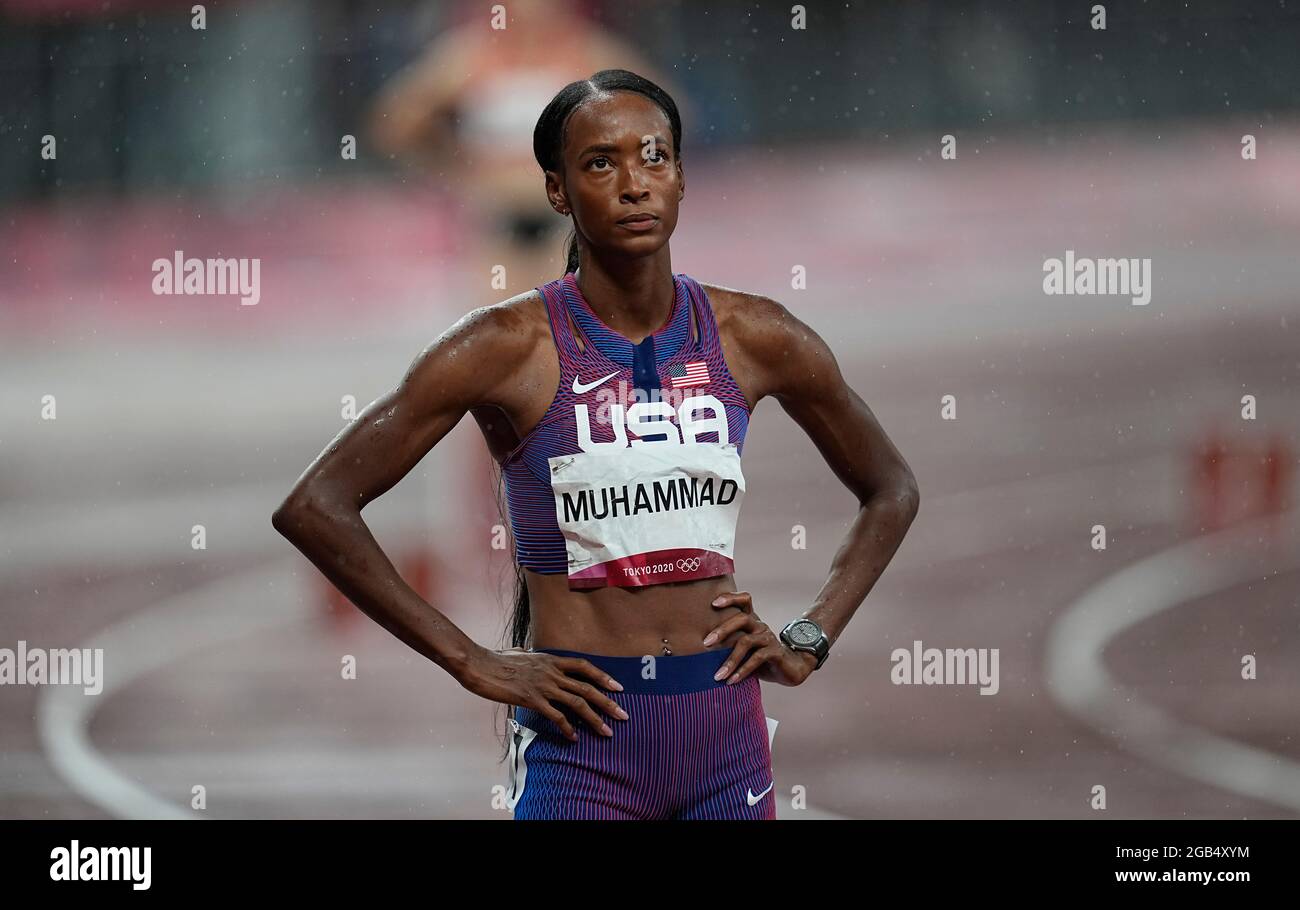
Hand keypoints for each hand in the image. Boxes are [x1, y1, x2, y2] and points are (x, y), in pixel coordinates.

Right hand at [457, 646, 628, 741]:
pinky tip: (574, 738)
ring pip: (577, 702)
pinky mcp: (532, 699)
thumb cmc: (494, 659)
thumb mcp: (517, 653)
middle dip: (608, 703)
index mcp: (550, 659)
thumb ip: (526, 655)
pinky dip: (568, 727)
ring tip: (608, 732)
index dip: (603, 676)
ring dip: (595, 719)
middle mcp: (551, 672)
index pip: (584, 666)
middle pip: (587, 687)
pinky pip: (556, 715)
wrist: (478, 664)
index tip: (619, 688)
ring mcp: (543, 685)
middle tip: (624, 716)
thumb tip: (523, 652)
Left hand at [702, 592, 817, 686]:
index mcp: (752, 621)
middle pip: (741, 619)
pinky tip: (732, 681)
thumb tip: (699, 652)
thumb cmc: (760, 658)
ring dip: (730, 660)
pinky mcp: (775, 652)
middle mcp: (760, 625)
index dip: (730, 597)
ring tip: (718, 675)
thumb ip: (728, 645)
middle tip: (706, 643)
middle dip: (722, 630)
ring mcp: (768, 638)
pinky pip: (756, 659)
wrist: (789, 669)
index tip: (713, 603)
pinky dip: (742, 671)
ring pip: (746, 642)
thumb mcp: (744, 648)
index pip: (744, 600)